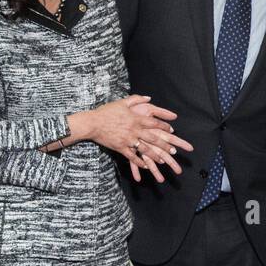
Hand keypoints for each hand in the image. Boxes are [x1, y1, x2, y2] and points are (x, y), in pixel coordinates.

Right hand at [71, 95, 192, 182]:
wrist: (92, 123)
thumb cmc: (107, 111)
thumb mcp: (122, 102)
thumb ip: (136, 99)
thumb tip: (149, 98)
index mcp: (136, 119)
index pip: (154, 123)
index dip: (163, 127)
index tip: (171, 130)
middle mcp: (134, 130)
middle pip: (153, 138)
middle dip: (164, 145)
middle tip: (173, 150)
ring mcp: (127, 140)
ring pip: (144, 149)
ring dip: (155, 156)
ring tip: (162, 161)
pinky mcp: (120, 147)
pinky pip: (132, 156)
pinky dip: (139, 162)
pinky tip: (145, 166)